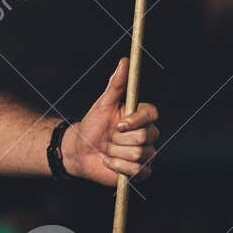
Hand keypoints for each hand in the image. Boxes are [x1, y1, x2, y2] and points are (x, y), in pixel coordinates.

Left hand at [65, 57, 159, 185]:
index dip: (135, 121)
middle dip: (118, 139)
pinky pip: (137, 171)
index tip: (118, 125)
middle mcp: (148, 134)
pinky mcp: (141, 172)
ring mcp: (146, 153)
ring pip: (138, 154)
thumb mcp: (103, 103)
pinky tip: (108, 162)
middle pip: (144, 136)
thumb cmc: (92, 125)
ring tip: (107, 149)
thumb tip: (124, 61)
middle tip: (108, 138)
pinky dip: (118, 167)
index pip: (152, 115)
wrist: (79, 150)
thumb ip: (116, 84)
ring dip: (115, 153)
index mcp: (142, 116)